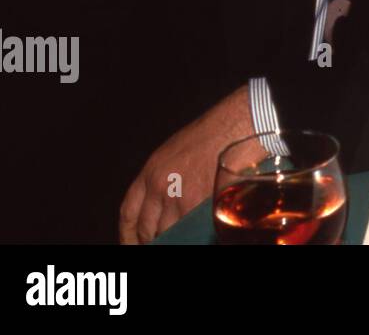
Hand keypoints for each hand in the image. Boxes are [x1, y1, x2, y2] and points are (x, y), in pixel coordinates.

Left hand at [119, 84, 254, 243]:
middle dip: (154, 240)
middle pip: (148, 227)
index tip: (132, 243)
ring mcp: (180, 198)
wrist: (239, 124)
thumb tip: (166, 202)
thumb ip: (166, 176)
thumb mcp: (178, 151)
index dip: (128, 233)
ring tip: (185, 239)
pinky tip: (200, 236)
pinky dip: (194, 237)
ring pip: (169, 233)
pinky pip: (191, 231)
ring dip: (176, 240)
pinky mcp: (201, 205)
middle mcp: (160, 187)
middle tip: (163, 243)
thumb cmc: (216, 132)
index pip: (129, 212)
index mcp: (152, 171)